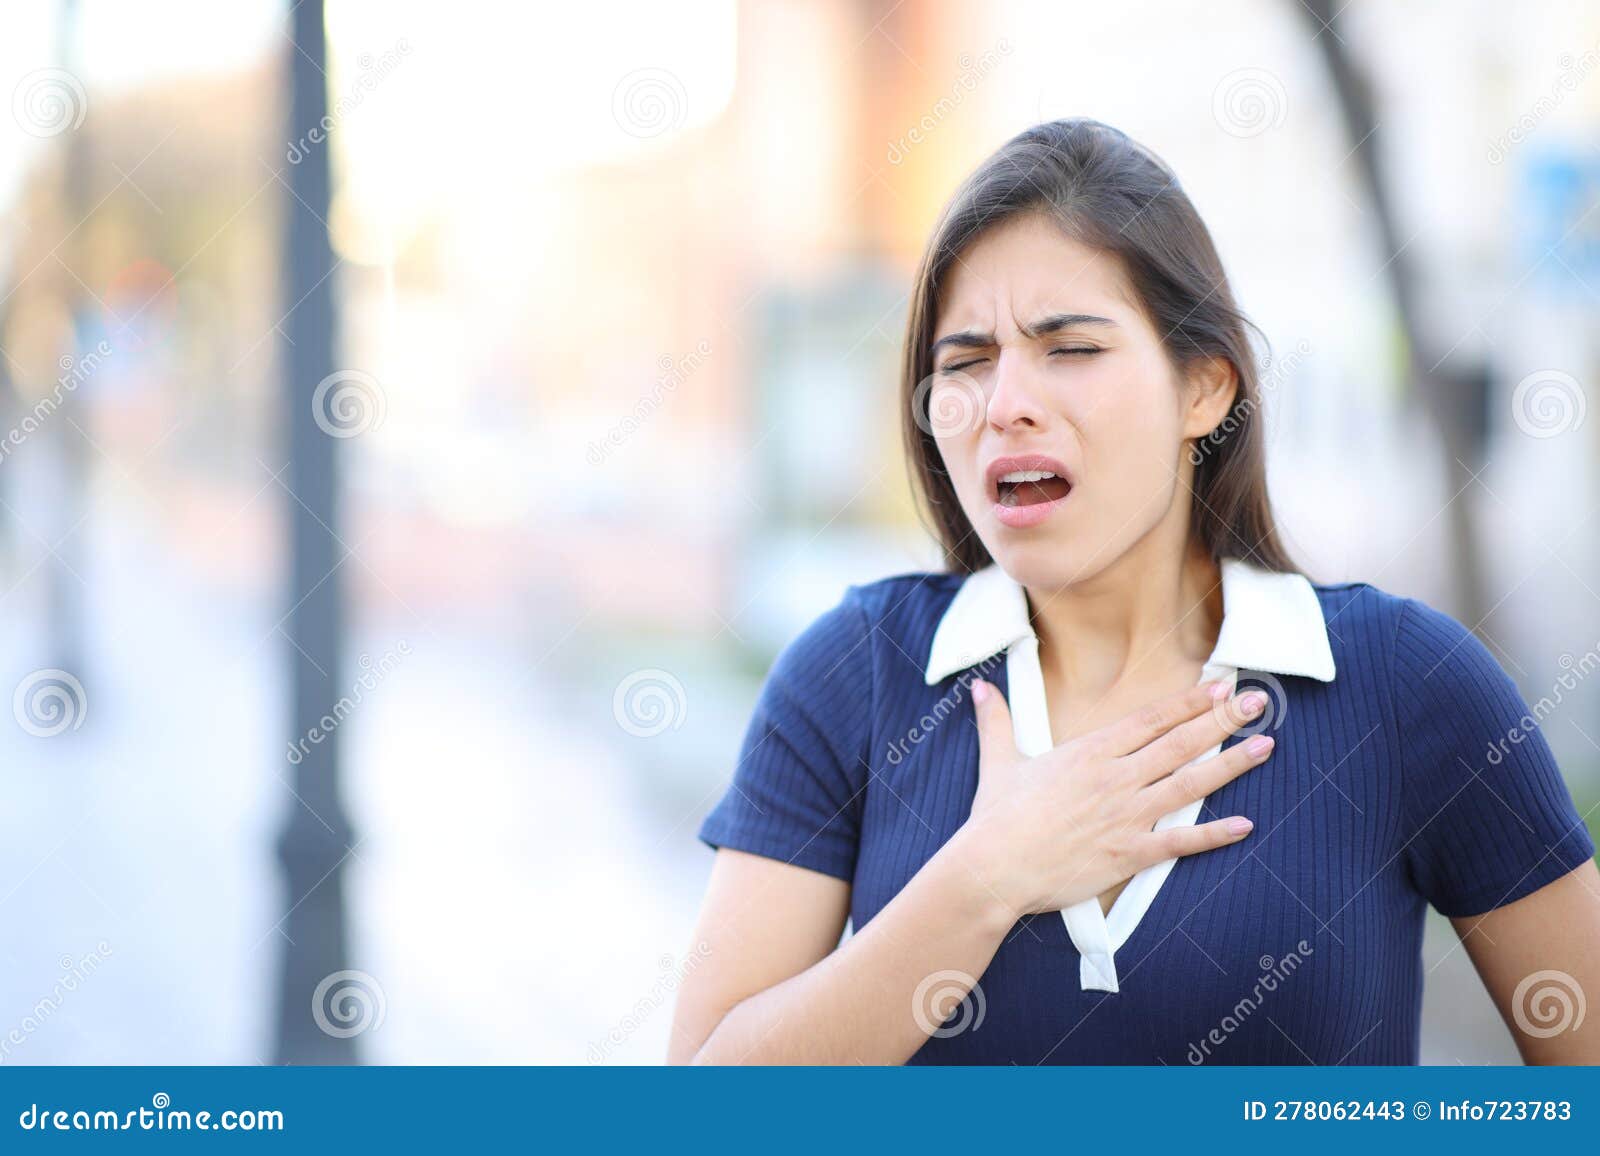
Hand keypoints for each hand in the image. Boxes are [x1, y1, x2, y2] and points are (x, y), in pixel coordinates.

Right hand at [954, 678, 1271, 917]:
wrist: (994, 867)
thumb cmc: (995, 817)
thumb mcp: (998, 760)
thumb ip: (996, 720)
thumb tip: (980, 686)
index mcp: (1089, 752)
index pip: (1150, 720)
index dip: (1188, 702)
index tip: (1219, 686)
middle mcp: (1115, 778)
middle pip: (1180, 743)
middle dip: (1222, 719)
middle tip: (1258, 703)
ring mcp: (1126, 815)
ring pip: (1190, 784)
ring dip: (1231, 764)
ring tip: (1265, 747)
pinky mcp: (1129, 853)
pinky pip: (1180, 842)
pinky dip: (1214, 834)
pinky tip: (1245, 824)